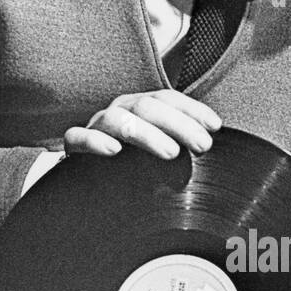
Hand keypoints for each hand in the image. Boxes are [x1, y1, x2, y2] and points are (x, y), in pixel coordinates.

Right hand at [64, 89, 221, 157]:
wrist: (93, 190)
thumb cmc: (134, 169)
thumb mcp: (160, 153)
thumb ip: (181, 145)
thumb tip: (211, 146)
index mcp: (140, 108)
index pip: (167, 99)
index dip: (192, 109)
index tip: (215, 126)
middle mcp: (119, 111)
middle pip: (147, 107)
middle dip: (179, 124)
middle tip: (202, 145)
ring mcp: (96, 127)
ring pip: (118, 120)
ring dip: (147, 134)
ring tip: (171, 152)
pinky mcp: (75, 147)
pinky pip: (78, 137)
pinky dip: (95, 141)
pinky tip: (114, 151)